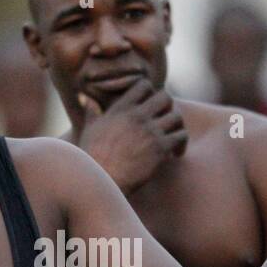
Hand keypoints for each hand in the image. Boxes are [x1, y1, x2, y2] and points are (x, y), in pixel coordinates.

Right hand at [78, 79, 185, 193]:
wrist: (102, 181)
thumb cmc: (92, 159)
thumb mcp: (89, 131)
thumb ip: (91, 112)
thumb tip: (85, 98)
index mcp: (121, 109)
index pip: (144, 85)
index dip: (151, 93)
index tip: (150, 106)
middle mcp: (137, 116)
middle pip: (166, 97)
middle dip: (168, 107)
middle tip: (165, 121)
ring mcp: (150, 132)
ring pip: (177, 116)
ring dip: (177, 126)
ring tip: (173, 138)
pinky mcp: (160, 149)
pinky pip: (181, 136)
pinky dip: (181, 144)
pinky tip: (174, 154)